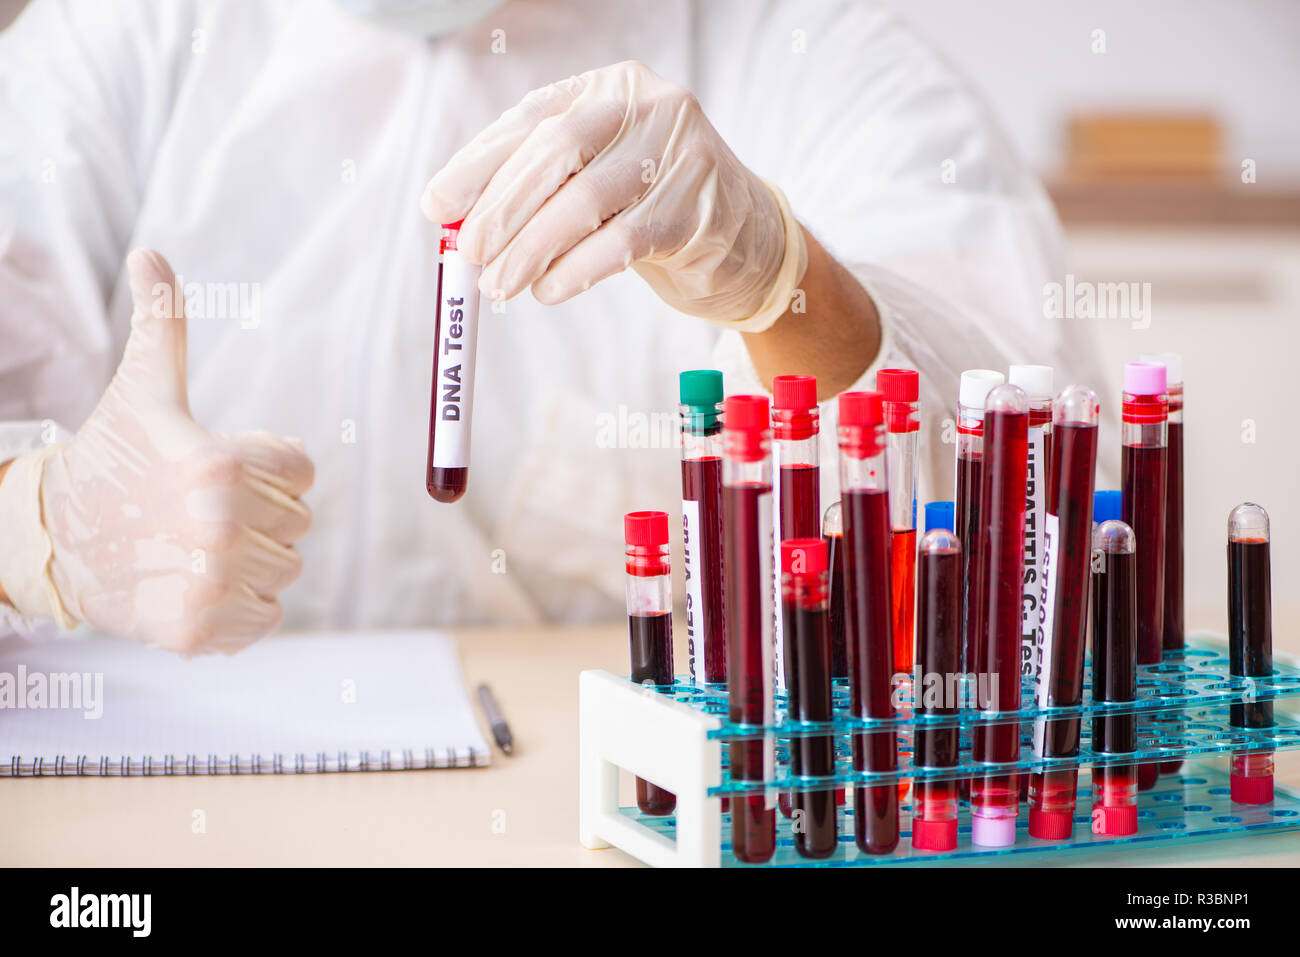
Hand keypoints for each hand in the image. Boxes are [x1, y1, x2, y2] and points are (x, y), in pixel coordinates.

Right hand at [37, 250, 313, 653]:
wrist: (52, 539)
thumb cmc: (112, 458)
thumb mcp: (142, 390)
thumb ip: (163, 325)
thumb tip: (152, 254)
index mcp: (221, 462)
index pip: (301, 470)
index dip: (267, 468)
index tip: (220, 469)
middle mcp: (221, 523)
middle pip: (297, 523)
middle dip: (260, 515)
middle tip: (202, 511)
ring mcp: (210, 580)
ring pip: (285, 571)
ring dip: (251, 562)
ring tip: (197, 547)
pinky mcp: (198, 629)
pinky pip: (264, 619)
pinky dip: (240, 609)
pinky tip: (197, 584)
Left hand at [421, 60, 797, 324]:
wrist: (748, 241)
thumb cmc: (654, 208)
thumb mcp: (597, 180)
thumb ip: (540, 186)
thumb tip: (456, 218)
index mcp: (611, 87)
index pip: (532, 119)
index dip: (478, 164)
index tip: (439, 206)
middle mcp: (648, 105)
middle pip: (557, 148)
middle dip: (503, 207)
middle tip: (471, 253)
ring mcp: (679, 152)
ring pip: (586, 199)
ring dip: (532, 248)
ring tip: (502, 284)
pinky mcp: (698, 207)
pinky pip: (622, 241)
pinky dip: (576, 269)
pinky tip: (550, 290)